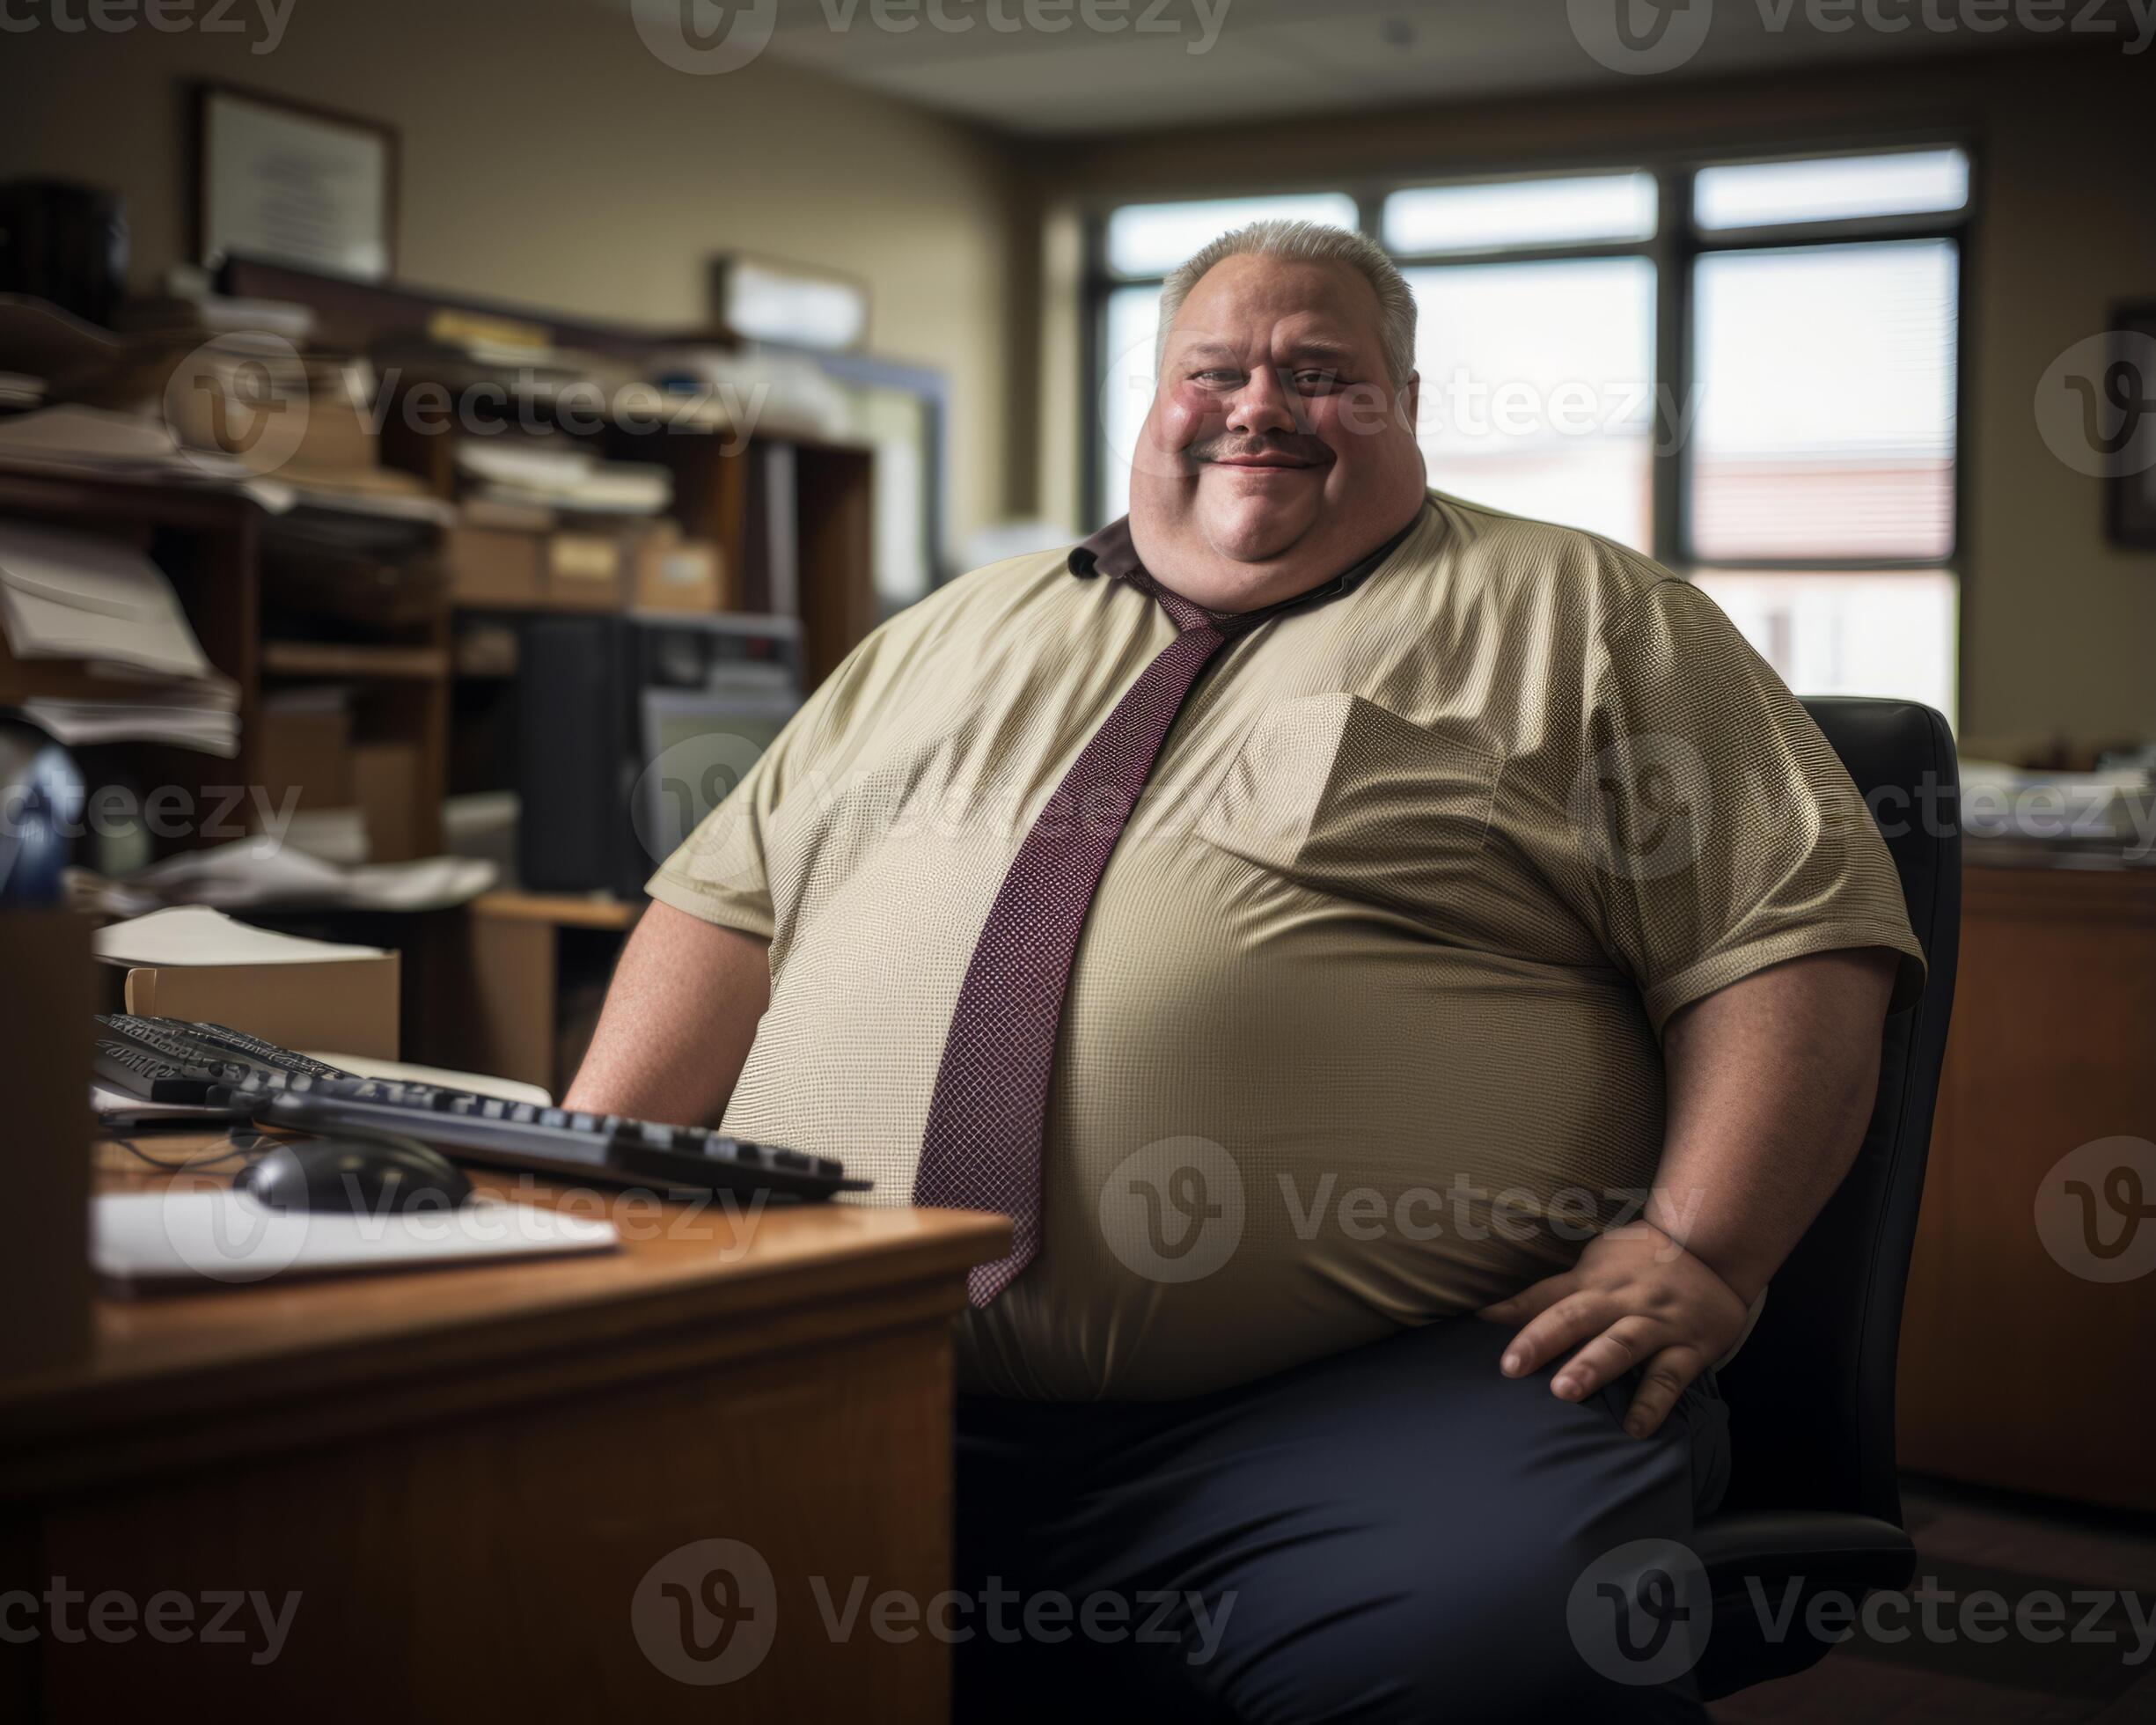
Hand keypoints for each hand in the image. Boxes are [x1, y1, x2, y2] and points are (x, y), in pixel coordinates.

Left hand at [1478, 1221, 1748, 1438]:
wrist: (1713, 1248)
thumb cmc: (1639, 1263)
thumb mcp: (1594, 1266)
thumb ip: (1548, 1293)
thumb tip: (1487, 1315)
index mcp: (1594, 1280)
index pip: (1546, 1295)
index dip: (1514, 1312)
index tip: (1478, 1327)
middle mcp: (1621, 1299)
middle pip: (1576, 1316)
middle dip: (1543, 1340)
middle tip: (1512, 1367)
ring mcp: (1656, 1323)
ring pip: (1621, 1344)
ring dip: (1592, 1366)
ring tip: (1565, 1391)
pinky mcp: (1690, 1347)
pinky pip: (1670, 1377)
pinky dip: (1653, 1403)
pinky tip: (1635, 1428)